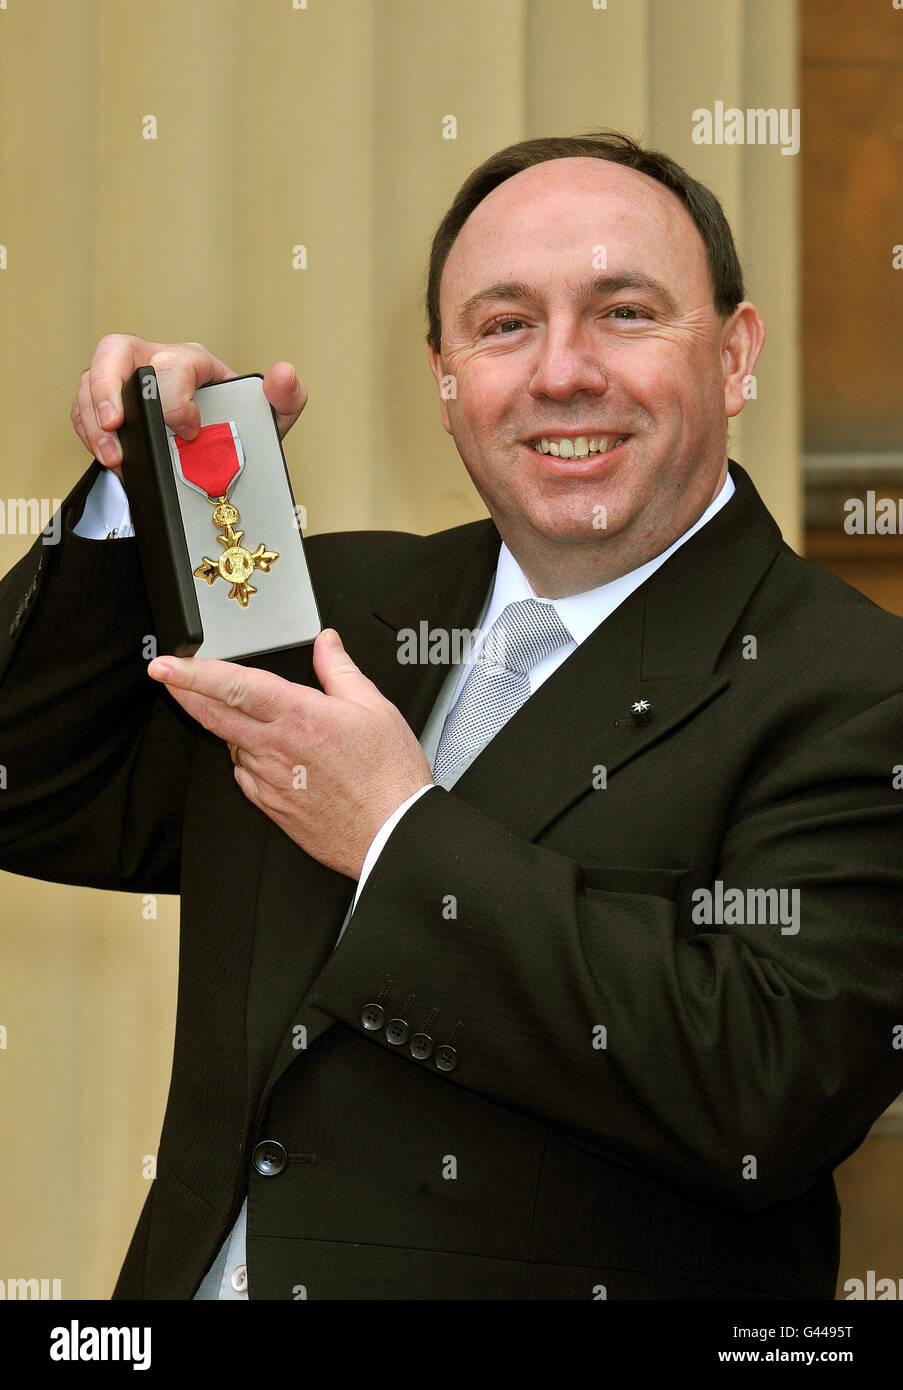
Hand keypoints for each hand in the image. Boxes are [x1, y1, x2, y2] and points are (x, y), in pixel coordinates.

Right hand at [70, 333, 307, 480]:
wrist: (222, 454)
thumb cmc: (241, 429)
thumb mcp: (272, 418)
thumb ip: (286, 397)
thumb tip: (283, 374)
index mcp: (194, 363)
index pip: (175, 364)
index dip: (176, 397)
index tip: (188, 430)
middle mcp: (155, 363)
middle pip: (118, 350)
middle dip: (109, 385)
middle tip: (115, 424)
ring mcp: (127, 384)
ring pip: (92, 380)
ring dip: (93, 418)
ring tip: (112, 456)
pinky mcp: (109, 409)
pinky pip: (84, 410)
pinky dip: (88, 433)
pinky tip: (109, 458)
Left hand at [146, 629, 434, 880]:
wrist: (392, 833)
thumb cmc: (389, 776)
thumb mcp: (374, 707)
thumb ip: (340, 669)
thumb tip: (326, 643)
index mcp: (298, 716)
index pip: (233, 686)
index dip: (193, 672)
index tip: (166, 665)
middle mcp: (276, 748)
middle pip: (213, 716)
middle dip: (182, 692)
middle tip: (166, 677)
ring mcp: (269, 779)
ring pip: (232, 744)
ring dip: (228, 727)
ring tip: (245, 717)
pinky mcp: (271, 805)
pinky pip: (246, 774)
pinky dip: (248, 758)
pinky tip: (268, 754)